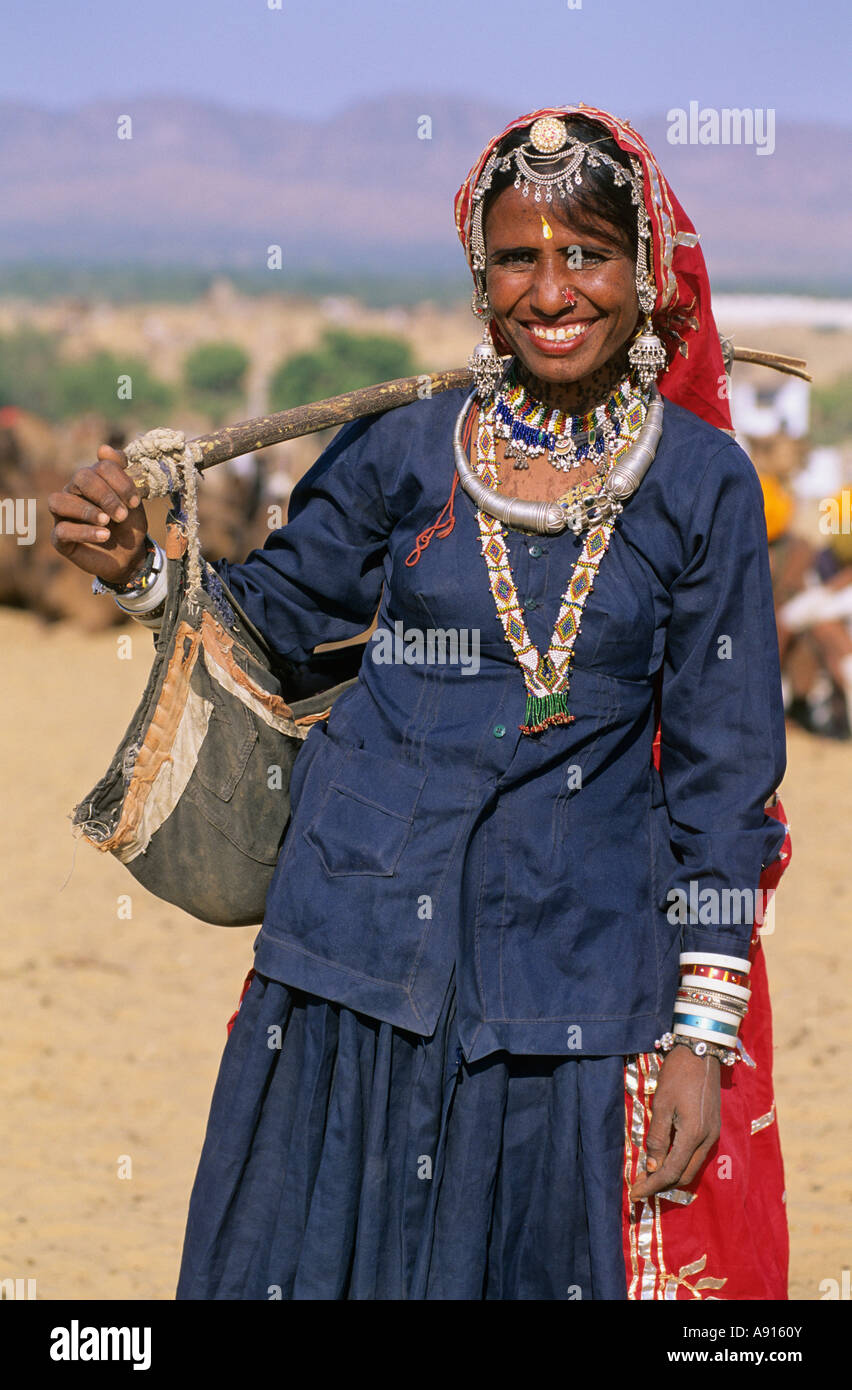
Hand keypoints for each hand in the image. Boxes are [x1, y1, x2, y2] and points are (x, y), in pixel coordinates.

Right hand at [48, 445, 148, 585]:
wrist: (130, 556)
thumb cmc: (128, 525)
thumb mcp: (132, 500)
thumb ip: (122, 474)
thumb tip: (103, 449)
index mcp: (93, 479)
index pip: (102, 467)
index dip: (120, 482)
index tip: (135, 502)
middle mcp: (74, 492)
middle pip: (80, 478)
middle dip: (105, 495)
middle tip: (122, 515)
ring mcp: (63, 514)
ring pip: (59, 500)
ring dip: (86, 510)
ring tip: (107, 522)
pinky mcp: (60, 538)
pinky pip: (62, 529)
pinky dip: (84, 531)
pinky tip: (104, 535)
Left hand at [629, 1044, 720, 1200]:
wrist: (701, 1052)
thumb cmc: (677, 1075)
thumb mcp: (661, 1105)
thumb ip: (657, 1138)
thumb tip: (652, 1167)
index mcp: (694, 1135)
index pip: (671, 1172)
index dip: (652, 1185)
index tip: (635, 1194)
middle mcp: (708, 1140)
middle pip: (684, 1175)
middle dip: (661, 1184)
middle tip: (639, 1185)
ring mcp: (713, 1135)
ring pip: (692, 1167)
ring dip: (671, 1174)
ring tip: (649, 1174)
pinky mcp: (713, 1128)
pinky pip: (697, 1155)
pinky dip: (680, 1161)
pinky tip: (664, 1157)